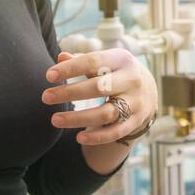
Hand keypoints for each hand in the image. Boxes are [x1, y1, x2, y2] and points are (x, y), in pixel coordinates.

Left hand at [42, 48, 157, 145]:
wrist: (148, 90)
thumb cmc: (116, 72)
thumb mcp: (105, 61)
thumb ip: (82, 60)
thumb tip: (61, 56)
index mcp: (122, 60)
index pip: (93, 62)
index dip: (70, 68)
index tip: (48, 76)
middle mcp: (132, 80)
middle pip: (99, 88)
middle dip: (70, 93)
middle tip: (45, 97)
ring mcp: (136, 102)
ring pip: (106, 113)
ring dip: (78, 118)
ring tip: (55, 119)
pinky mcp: (136, 121)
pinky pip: (115, 132)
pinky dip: (97, 137)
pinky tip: (78, 137)